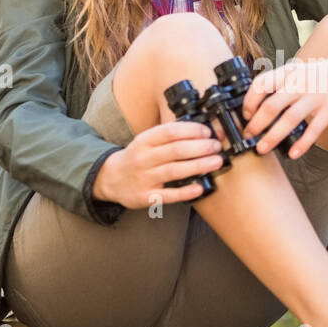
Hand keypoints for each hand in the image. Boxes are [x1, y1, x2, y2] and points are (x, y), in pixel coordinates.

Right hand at [93, 120, 225, 208]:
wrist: (111, 179)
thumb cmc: (136, 158)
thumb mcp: (145, 142)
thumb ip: (167, 137)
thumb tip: (200, 131)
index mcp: (144, 141)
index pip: (170, 132)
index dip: (191, 130)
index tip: (207, 132)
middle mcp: (143, 158)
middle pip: (176, 150)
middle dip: (200, 147)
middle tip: (216, 146)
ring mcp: (144, 178)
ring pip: (174, 170)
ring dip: (198, 165)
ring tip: (216, 162)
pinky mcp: (146, 196)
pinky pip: (168, 195)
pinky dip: (185, 192)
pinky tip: (200, 187)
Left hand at [240, 56, 327, 159]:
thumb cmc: (317, 74)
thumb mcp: (296, 70)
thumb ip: (279, 84)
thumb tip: (255, 106)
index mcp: (288, 72)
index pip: (261, 84)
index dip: (249, 101)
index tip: (245, 115)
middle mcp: (300, 82)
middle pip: (272, 105)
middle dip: (256, 124)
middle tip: (248, 137)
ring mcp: (316, 95)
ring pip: (290, 119)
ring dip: (273, 136)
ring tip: (262, 149)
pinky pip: (314, 129)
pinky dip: (302, 143)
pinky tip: (293, 154)